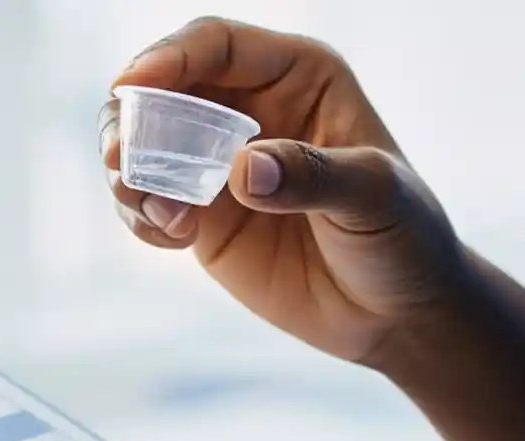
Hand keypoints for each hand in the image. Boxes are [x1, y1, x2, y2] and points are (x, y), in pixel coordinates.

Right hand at [100, 17, 467, 364]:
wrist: (395, 312)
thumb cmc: (403, 237)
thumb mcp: (373, 198)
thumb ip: (312, 175)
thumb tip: (243, 170)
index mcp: (297, 76)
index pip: (216, 44)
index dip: (168, 58)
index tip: (131, 90)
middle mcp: (249, 109)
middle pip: (162, 87)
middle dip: (130, 119)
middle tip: (122, 160)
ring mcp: (218, 163)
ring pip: (143, 142)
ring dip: (129, 172)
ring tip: (157, 215)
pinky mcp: (201, 214)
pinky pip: (146, 199)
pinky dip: (140, 215)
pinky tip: (172, 239)